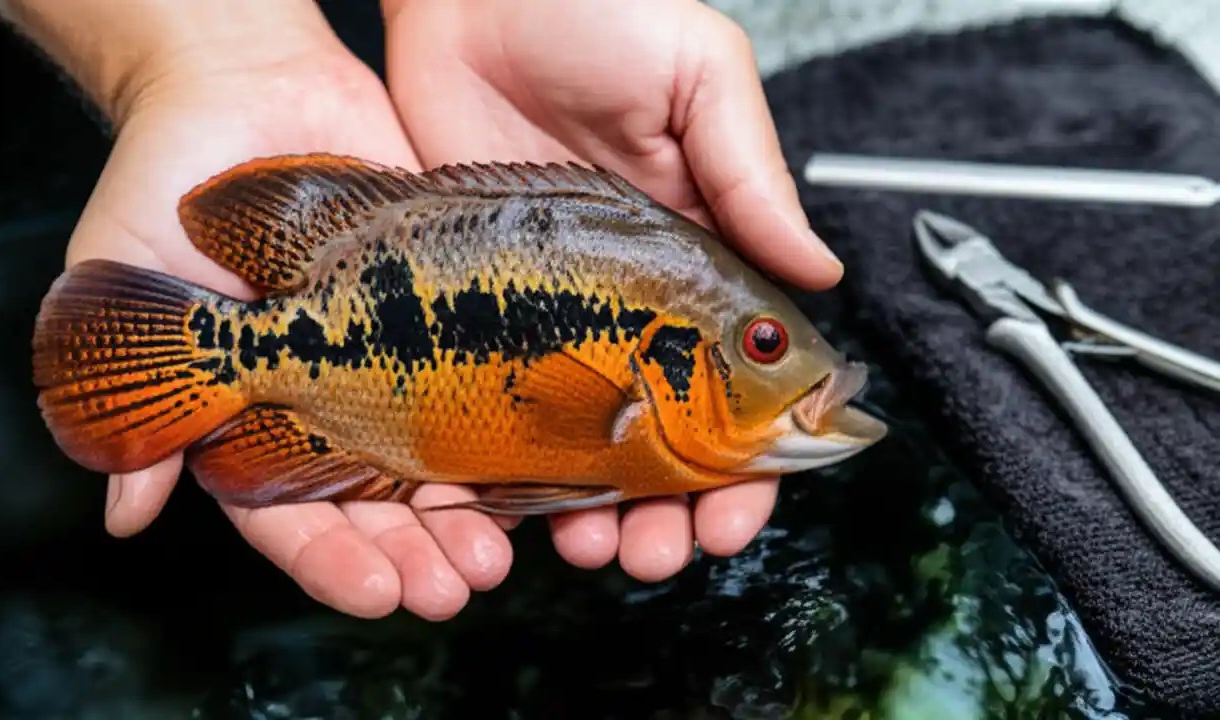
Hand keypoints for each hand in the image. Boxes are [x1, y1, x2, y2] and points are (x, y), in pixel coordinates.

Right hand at [0, 0, 516, 620]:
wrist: (254, 82)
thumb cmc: (171, 171)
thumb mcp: (127, 273)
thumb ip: (138, 387)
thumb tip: (124, 514)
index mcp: (251, 409)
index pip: (288, 512)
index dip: (328, 560)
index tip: (374, 592)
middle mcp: (325, 397)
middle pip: (374, 506)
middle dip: (413, 554)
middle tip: (453, 585)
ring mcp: (390, 358)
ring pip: (434, 461)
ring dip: (467, 517)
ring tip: (498, 554)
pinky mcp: (445, 313)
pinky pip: (482, 381)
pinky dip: (508, 432)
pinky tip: (536, 470)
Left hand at [383, 0, 843, 581]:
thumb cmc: (594, 11)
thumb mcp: (698, 77)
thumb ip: (752, 175)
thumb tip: (818, 272)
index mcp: (699, 260)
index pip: (743, 384)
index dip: (754, 460)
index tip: (743, 509)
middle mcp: (629, 303)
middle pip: (666, 437)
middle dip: (674, 510)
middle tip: (663, 553)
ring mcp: (551, 313)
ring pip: (586, 443)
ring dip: (599, 511)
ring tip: (599, 549)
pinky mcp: (475, 306)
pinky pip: (499, 405)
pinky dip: (512, 469)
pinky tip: (518, 508)